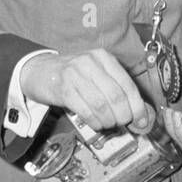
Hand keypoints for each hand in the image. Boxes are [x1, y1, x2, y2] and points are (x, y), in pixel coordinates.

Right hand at [20, 50, 155, 132]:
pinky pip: (86, 111)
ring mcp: (75, 74)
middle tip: (122, 123)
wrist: (39, 71)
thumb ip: (117, 89)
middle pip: (116, 96)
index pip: (127, 84)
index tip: (142, 121)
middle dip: (124, 115)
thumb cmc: (73, 75)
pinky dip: (95, 122)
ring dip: (109, 121)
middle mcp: (90, 62)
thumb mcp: (96, 74)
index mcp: (104, 57)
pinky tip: (97, 124)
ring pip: (102, 105)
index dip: (137, 106)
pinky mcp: (63, 89)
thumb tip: (140, 113)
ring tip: (109, 124)